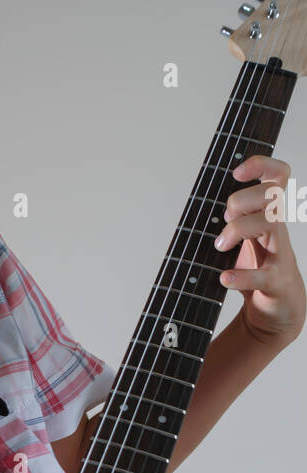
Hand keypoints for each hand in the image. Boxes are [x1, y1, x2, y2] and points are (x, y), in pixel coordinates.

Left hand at [215, 155, 305, 345]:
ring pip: (271, 223)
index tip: (236, 173)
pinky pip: (264, 275)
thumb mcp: (240, 236)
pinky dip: (241, 276)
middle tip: (224, 219)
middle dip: (240, 200)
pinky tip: (224, 278)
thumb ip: (225, 219)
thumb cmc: (257, 266)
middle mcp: (277, 230)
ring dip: (239, 229)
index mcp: (267, 215)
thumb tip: (192, 204)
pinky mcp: (277, 281)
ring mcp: (280, 254)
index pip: (277, 176)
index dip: (261, 164)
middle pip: (271, 195)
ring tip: (220, 245)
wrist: (277, 308)